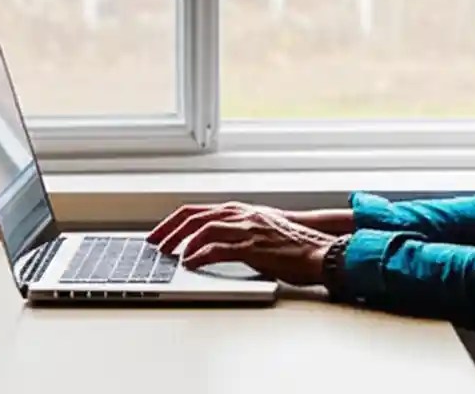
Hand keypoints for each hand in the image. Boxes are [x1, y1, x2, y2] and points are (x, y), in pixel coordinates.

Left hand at [146, 202, 338, 285]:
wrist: (319, 250)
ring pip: (204, 229)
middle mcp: (240, 215)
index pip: (196, 210)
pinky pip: (219, 249)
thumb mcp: (258, 231)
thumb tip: (207, 244)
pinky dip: (201, 256)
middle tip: (155, 245)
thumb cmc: (291, 245)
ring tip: (171, 256)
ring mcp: (247, 229)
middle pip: (194, 216)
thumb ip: (234, 232)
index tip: (158, 234)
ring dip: (182, 243)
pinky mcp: (254, 247)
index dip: (173, 221)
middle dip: (170, 230)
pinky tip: (191, 264)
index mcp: (239, 210)